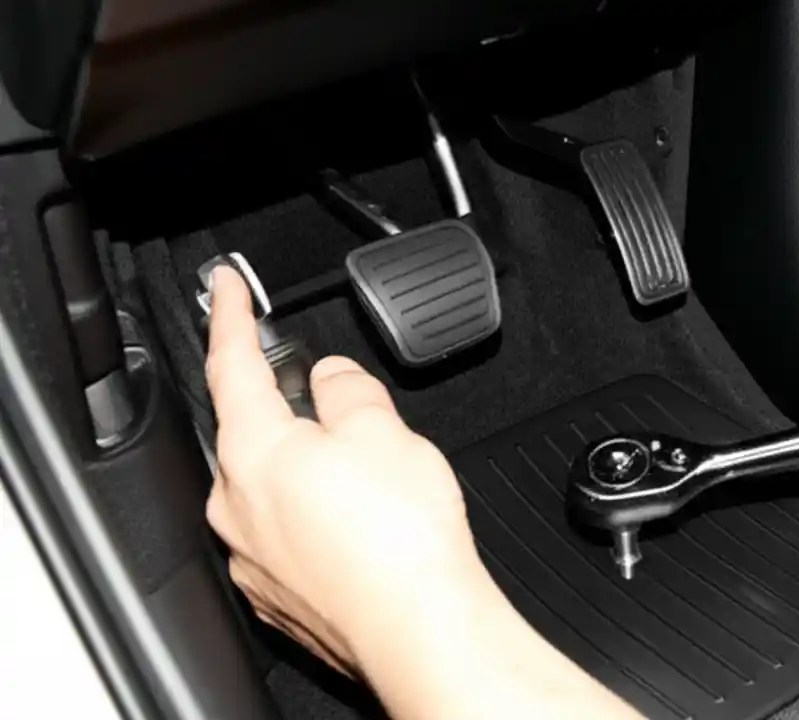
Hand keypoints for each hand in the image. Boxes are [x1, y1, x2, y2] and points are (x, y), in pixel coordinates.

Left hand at [204, 266, 480, 674]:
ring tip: (374, 484)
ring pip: (272, 491)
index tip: (225, 289)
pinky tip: (364, 529)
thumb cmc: (401, 539)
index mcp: (253, 451)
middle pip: (253, 433)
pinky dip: (318, 523)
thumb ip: (349, 390)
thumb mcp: (384, 430)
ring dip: (309, 473)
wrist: (419, 629)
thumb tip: (334, 378)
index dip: (229, 318)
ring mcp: (254, 558)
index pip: (230, 365)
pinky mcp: (279, 598)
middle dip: (292, 411)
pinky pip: (288, 540)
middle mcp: (237, 507)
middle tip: (345, 408)